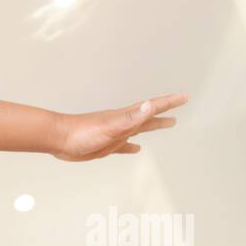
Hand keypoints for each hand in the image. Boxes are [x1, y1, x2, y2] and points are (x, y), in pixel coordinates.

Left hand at [51, 93, 187, 161]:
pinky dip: (131, 147)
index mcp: (126, 117)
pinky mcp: (106, 146)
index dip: (169, 102)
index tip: (184, 97)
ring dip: (153, 125)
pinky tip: (135, 148)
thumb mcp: (111, 125)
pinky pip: (123, 146)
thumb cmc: (83, 132)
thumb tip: (149, 105)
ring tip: (166, 123)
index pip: (152, 107)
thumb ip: (130, 117)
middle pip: (149, 116)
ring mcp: (115, 134)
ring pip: (139, 129)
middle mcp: (123, 123)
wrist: (60, 140)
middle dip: (166, 111)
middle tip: (180, 106)